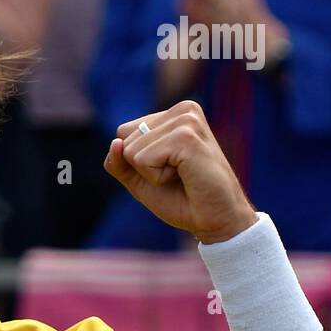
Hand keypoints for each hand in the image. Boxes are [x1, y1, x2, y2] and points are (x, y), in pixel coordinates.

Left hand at [104, 100, 256, 243]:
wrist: (215, 220)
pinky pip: (143, 159)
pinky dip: (157, 178)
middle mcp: (182, 110)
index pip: (124, 132)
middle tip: (176, 176)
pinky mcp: (186, 136)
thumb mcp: (141, 180)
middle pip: (125, 139)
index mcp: (174, 114)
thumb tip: (114, 143)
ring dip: (151, 174)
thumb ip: (120, 163)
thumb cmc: (182, 200)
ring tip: (182, 176)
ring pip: (132, 150)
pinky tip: (184, 177)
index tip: (167, 170)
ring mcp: (186, 120)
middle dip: (143, 168)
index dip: (136, 162)